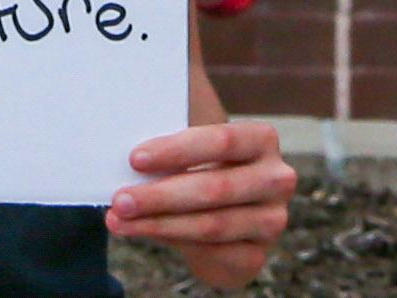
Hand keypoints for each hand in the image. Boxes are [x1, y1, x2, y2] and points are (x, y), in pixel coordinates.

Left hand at [109, 118, 293, 289]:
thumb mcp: (196, 150)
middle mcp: (276, 180)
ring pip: (210, 225)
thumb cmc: (204, 167)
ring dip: (158, 224)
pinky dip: (172, 243)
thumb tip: (126, 159)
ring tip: (120, 220)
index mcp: (262, 139)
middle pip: (215, 188)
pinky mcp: (257, 256)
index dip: (177, 150)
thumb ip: (173, 148)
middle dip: (161, 196)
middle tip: (121, 200)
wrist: (228, 214)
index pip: (222, 140)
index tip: (135, 159)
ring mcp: (271, 221)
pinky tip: (144, 233)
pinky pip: (211, 254)